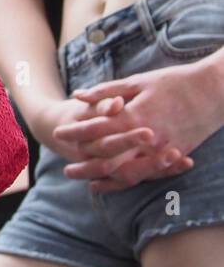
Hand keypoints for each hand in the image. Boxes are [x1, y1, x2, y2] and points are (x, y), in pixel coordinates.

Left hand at [59, 65, 218, 192]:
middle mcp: (146, 137)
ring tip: (85, 182)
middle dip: (84, 163)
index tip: (58, 133)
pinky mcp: (175, 155)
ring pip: (127, 171)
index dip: (75, 132)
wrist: (214, 90)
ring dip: (104, 178)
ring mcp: (162, 149)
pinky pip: (148, 174)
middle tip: (65, 169)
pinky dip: (129, 181)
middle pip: (108, 156)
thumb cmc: (174, 82)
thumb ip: (106, 91)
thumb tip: (78, 95)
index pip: (96, 128)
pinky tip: (113, 184)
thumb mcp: (137, 82)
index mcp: (133, 115)